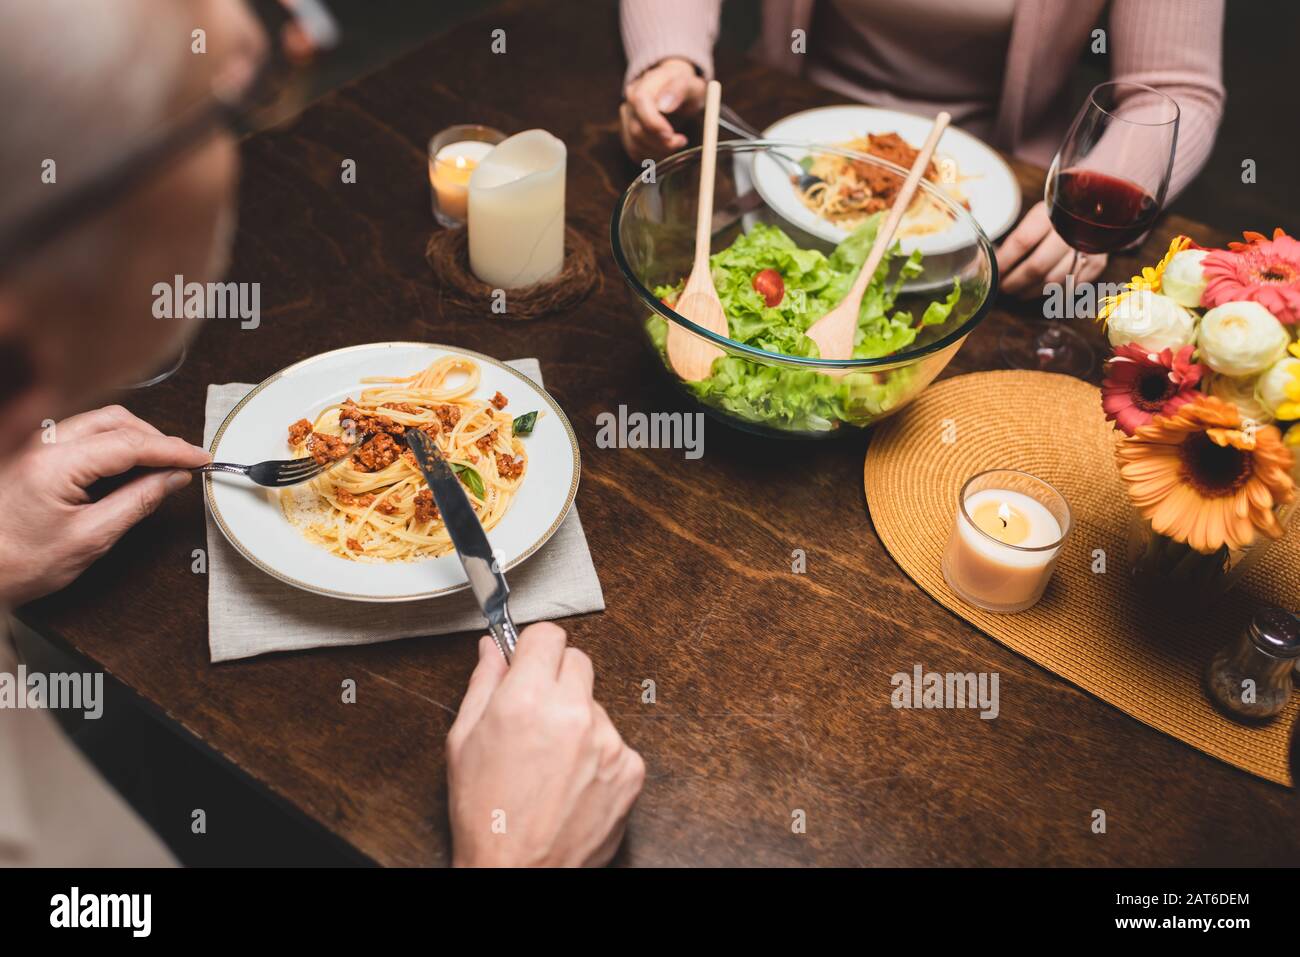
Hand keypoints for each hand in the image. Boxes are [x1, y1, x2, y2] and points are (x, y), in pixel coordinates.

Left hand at [0, 406, 209, 606]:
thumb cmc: (18, 561)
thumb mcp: (91, 538)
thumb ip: (138, 502)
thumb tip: (171, 479)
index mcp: (56, 464)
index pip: (130, 443)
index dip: (172, 449)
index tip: (200, 458)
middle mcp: (43, 445)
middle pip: (116, 420)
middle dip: (156, 438)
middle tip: (184, 462)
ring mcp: (37, 446)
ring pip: (101, 422)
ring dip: (136, 439)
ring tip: (161, 465)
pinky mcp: (35, 454)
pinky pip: (84, 435)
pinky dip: (115, 444)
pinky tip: (130, 465)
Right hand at [447, 623, 645, 866]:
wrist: (518, 873)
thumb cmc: (486, 816)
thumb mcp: (463, 743)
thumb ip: (483, 685)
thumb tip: (491, 649)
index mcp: (527, 700)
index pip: (549, 635)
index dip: (534, 648)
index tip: (529, 661)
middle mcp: (573, 714)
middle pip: (577, 661)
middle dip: (556, 678)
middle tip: (536, 713)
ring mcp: (607, 742)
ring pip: (596, 705)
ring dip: (577, 720)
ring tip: (551, 762)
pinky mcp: (630, 769)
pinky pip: (614, 742)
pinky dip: (597, 755)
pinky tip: (572, 782)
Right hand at [619, 57, 706, 159]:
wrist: (679, 91)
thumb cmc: (687, 88)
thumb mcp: (692, 85)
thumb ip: (679, 90)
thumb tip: (663, 106)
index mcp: (644, 84)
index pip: (640, 103)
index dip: (653, 123)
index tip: (671, 134)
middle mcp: (630, 101)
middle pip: (636, 130)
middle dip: (660, 143)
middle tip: (682, 141)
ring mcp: (627, 118)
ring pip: (635, 145)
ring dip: (658, 152)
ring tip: (677, 144)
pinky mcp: (628, 134)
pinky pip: (636, 153)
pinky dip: (653, 157)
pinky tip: (667, 151)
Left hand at [996, 200, 1106, 296]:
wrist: (1100, 210)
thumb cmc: (1058, 219)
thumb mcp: (1038, 216)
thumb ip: (1018, 237)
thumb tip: (991, 261)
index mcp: (1050, 213)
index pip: (1022, 241)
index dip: (1004, 261)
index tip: (994, 271)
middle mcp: (1070, 229)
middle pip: (1037, 266)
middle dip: (1015, 282)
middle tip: (1003, 288)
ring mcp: (1087, 247)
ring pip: (1052, 281)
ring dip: (1031, 291)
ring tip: (1018, 291)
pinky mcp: (1098, 263)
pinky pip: (1069, 287)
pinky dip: (1052, 292)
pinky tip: (1040, 290)